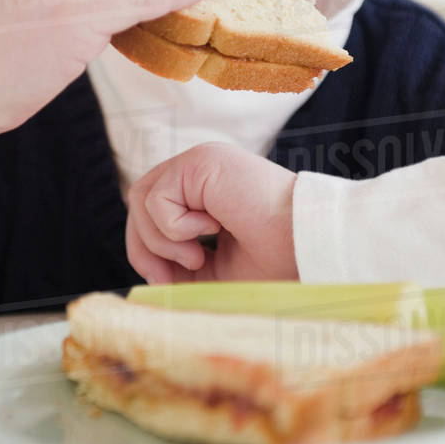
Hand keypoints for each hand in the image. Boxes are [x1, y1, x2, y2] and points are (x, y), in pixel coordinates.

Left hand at [126, 142, 297, 283]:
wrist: (306, 245)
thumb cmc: (274, 260)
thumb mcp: (215, 271)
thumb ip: (180, 267)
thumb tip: (149, 277)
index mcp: (203, 193)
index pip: (151, 212)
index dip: (147, 250)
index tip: (165, 283)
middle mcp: (199, 173)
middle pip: (138, 202)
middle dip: (143, 248)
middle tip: (166, 278)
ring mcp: (199, 162)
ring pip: (141, 199)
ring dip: (160, 241)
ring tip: (197, 257)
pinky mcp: (200, 160)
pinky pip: (157, 198)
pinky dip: (175, 227)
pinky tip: (213, 228)